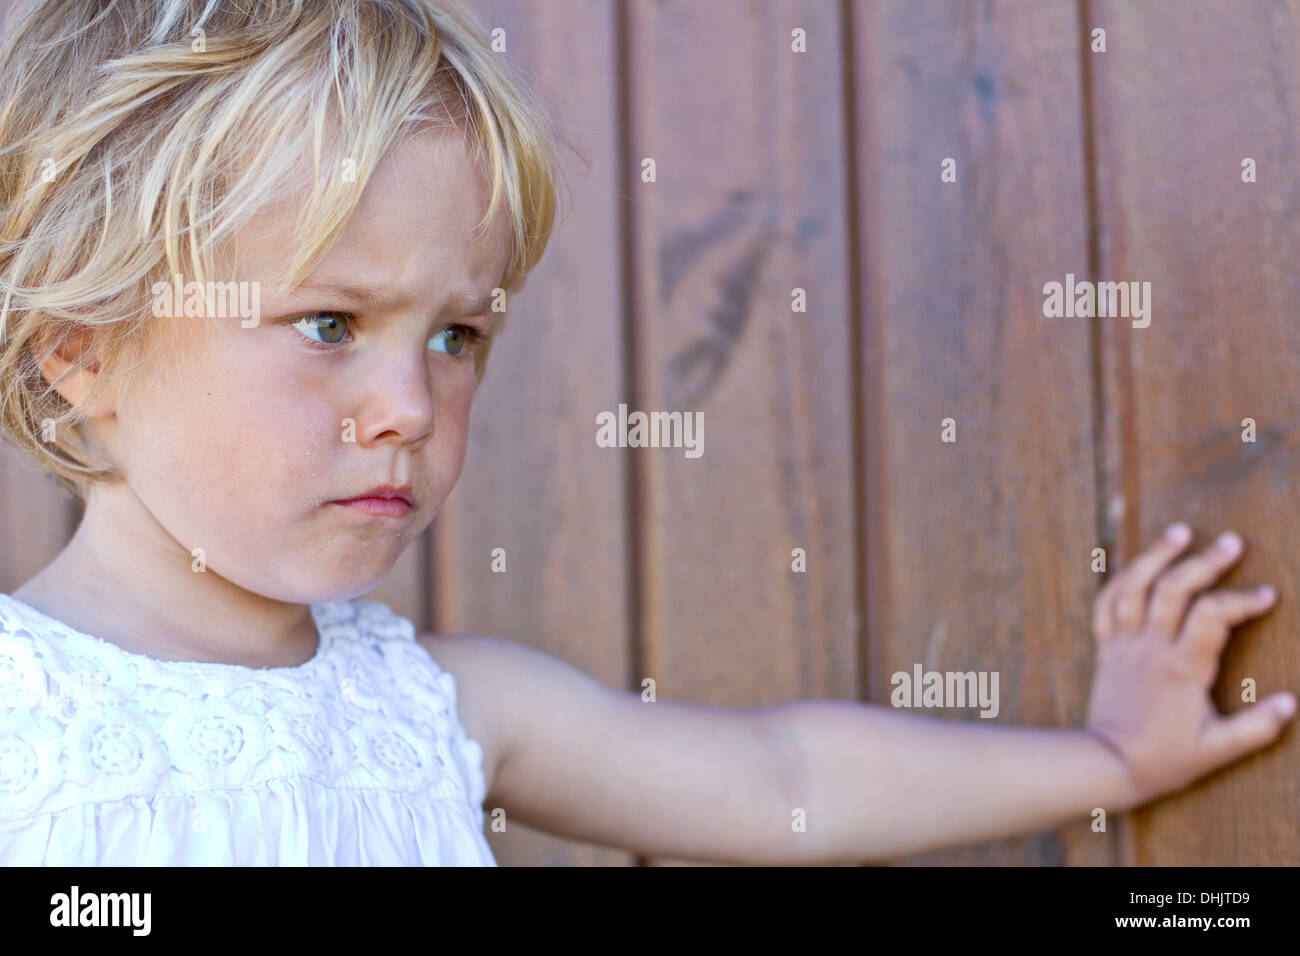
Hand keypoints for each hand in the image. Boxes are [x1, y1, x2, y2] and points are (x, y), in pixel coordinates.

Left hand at [1084, 522, 1295, 808]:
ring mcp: (1124, 644)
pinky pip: (1107, 603)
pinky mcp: (1106, 647)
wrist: (1106, 763)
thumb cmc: (1164, 758)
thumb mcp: (1217, 750)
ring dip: (1156, 555)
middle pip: (1173, 589)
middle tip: (1232, 542)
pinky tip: (1135, 562)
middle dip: (1205, 561)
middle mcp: (1150, 647)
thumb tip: (1290, 703)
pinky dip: (1120, 578)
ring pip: (1134, 586)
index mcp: (1181, 668)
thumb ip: (1255, 728)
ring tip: (1180, 532)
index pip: (1213, 616)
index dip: (1241, 600)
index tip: (1267, 596)